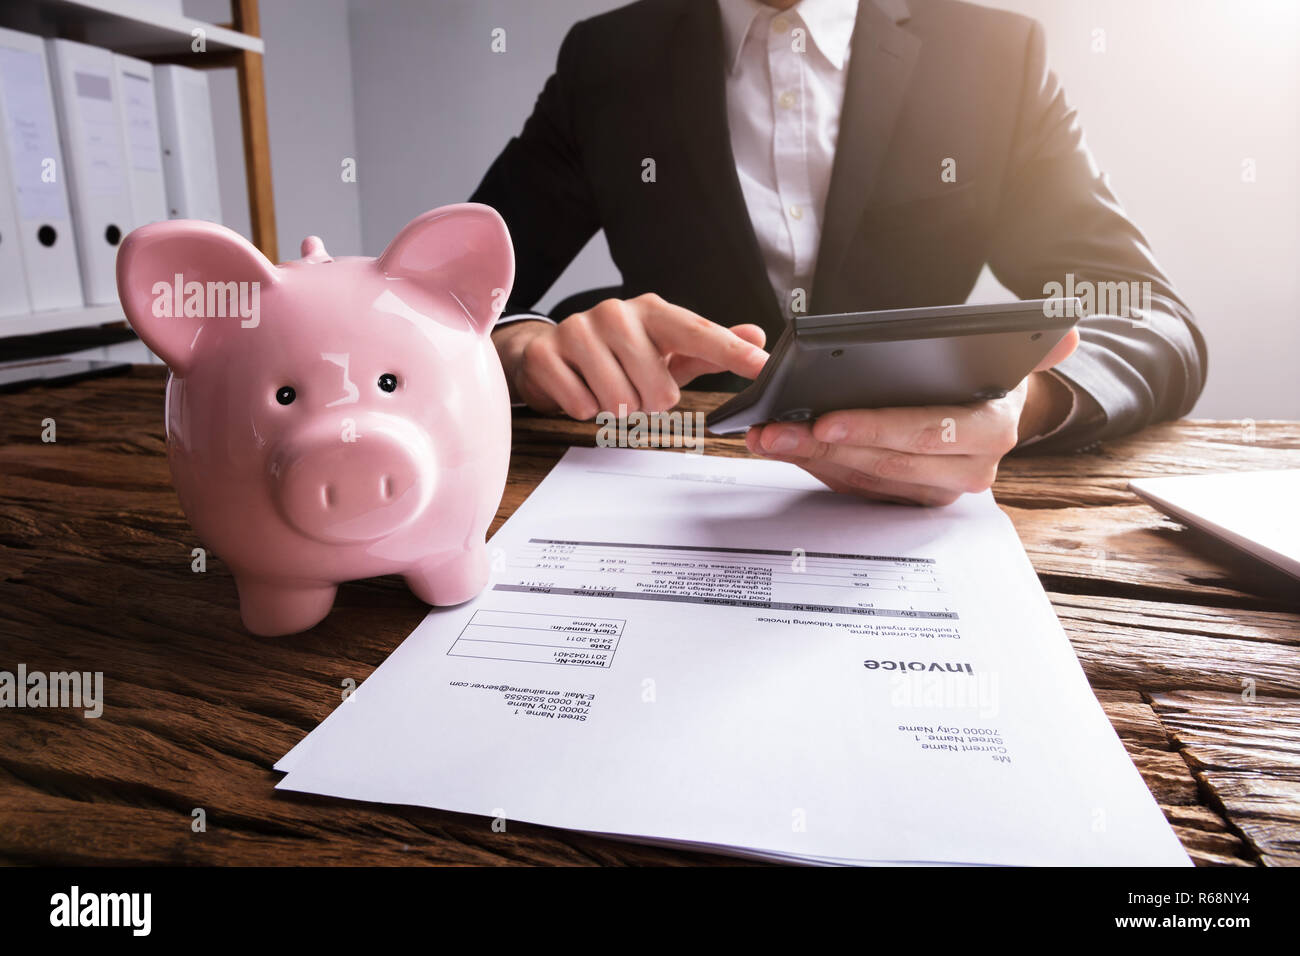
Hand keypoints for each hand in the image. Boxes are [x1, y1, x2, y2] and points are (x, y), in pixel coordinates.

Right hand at [492, 293, 768, 418]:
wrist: (550, 350)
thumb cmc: (618, 352)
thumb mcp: (666, 350)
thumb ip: (711, 348)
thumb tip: (756, 337)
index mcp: (651, 310)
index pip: (698, 332)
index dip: (731, 351)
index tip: (761, 365)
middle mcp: (615, 313)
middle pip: (657, 388)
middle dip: (650, 402)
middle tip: (636, 388)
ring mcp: (578, 330)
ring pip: (619, 400)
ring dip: (618, 408)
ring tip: (609, 388)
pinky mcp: (548, 353)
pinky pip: (582, 404)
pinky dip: (586, 408)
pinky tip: (583, 388)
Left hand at [746, 329, 1080, 505]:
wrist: (995, 413)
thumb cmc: (988, 380)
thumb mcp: (1014, 357)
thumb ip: (1036, 347)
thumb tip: (1068, 332)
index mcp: (989, 433)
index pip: (923, 432)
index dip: (873, 428)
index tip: (826, 420)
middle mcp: (965, 471)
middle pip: (881, 462)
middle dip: (821, 446)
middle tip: (775, 429)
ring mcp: (933, 490)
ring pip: (861, 478)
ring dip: (807, 459)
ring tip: (766, 434)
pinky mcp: (906, 499)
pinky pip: (854, 487)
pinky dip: (815, 466)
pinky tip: (782, 446)